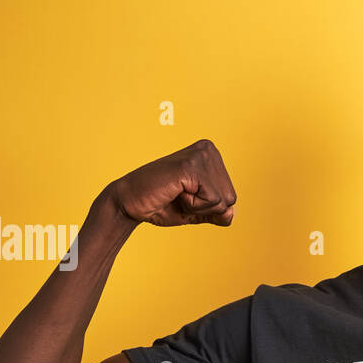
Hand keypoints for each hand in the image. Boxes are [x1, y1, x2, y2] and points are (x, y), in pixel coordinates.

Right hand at [108, 139, 237, 225]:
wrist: (130, 203)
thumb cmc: (162, 204)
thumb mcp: (197, 210)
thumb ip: (217, 212)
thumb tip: (231, 213)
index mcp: (212, 155)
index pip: (231, 197)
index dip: (208, 207)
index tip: (185, 195)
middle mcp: (209, 149)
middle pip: (230, 198)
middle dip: (205, 208)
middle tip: (179, 196)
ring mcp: (201, 155)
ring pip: (223, 201)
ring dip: (198, 207)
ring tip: (177, 193)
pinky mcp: (192, 166)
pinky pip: (212, 200)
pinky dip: (193, 206)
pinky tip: (175, 192)